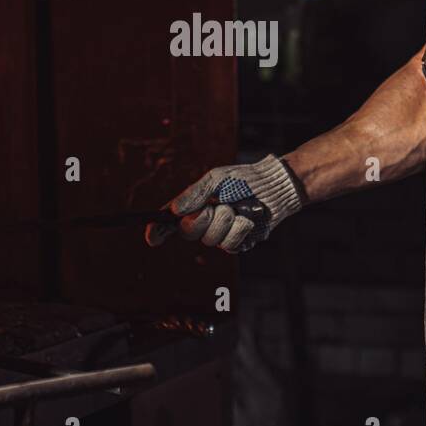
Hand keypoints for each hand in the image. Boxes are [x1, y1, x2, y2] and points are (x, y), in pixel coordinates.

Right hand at [144, 154, 305, 253]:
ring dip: (226, 221)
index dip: (158, 230)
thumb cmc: (243, 180)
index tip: (151, 237)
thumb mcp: (216, 180)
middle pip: (188, 232)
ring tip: (237, 208)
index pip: (170, 221)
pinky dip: (240, 230)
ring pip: (211, 240)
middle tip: (216, 206)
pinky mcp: (238, 243)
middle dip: (201, 219)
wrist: (274, 188)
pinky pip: (230, 246)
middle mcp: (204, 223)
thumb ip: (194, 194)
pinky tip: (248, 219)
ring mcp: (221, 234)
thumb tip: (173, 210)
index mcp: (194, 206)